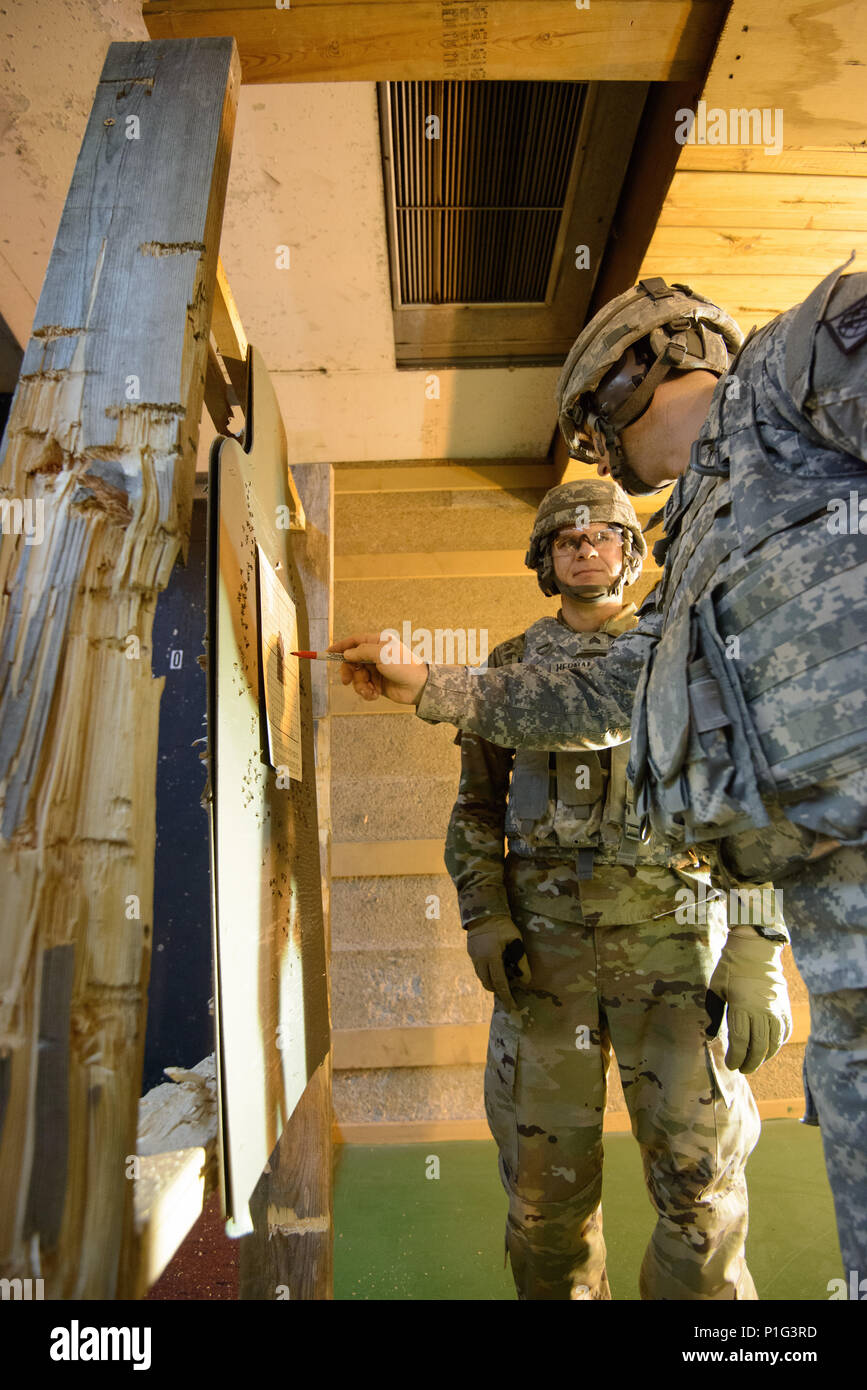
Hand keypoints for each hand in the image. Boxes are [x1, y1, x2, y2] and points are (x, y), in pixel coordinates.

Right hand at [328, 632, 428, 704]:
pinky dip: (367, 692)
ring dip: (360, 685)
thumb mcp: (381, 654)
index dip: (340, 646)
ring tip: (370, 690)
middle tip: (345, 681)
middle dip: (348, 672)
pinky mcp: (378, 684)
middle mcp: (376, 655)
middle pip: (352, 661)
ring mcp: (376, 670)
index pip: (354, 641)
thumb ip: (361, 652)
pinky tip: (375, 694)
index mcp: (378, 643)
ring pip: (357, 677)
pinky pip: (364, 687)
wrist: (418, 687)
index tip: (328, 652)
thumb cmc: (403, 666)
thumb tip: (346, 653)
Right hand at [466, 915, 531, 1011]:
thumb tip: (526, 981)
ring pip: (482, 978)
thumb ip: (521, 962)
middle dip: (498, 990)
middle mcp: (480, 960)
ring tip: (504, 974)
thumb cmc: (503, 926)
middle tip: (510, 987)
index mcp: (492, 957)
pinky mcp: (471, 953)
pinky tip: (496, 966)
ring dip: (492, 981)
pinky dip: (487, 973)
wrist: (484, 912)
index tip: (513, 1006)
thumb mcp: (516, 942)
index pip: (500, 983)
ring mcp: (474, 957)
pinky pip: (479, 969)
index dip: (506, 996)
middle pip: (488, 984)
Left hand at [707, 925, 791, 1073]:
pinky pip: (784, 1032)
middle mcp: (762, 1011)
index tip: (731, 1064)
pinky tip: (770, 1048)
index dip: (736, 1058)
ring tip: (755, 1062)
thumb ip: (715, 1013)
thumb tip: (710, 1035)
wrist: (755, 950)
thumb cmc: (731, 969)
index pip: (741, 1042)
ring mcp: (776, 1010)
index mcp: (742, 1007)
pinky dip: (778, 1044)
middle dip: (750, 1063)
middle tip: (742, 1069)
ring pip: (774, 1043)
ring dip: (764, 1057)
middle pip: (758, 1047)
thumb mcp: (716, 989)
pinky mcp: (785, 1007)